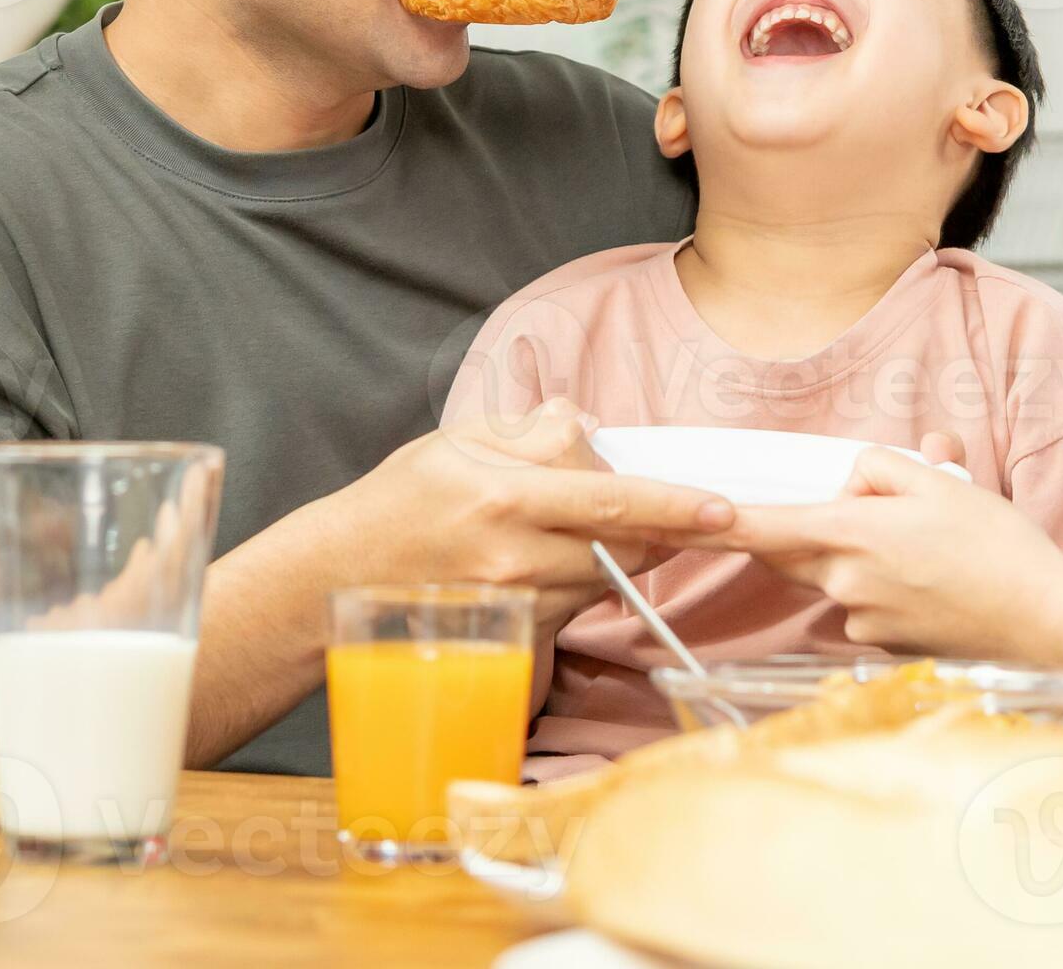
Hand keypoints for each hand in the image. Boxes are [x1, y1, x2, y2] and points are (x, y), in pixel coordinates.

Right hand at [344, 399, 734, 629]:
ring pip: (605, 578)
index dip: (675, 508)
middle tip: (672, 510)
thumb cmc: (399, 502)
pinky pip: (576, 606)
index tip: (724, 511)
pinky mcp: (516, 636)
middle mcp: (517, 559)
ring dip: (614, 552)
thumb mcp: (458, 441)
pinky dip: (581, 581)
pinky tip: (544, 562)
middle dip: (659, 529)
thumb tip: (587, 426)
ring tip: (564, 528)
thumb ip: (531, 431)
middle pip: (624, 548)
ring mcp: (517, 606)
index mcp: (507, 499)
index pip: (613, 504)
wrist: (339, 578)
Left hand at [696, 445, 1062, 662]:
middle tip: (876, 514)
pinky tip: (936, 586)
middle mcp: (844, 583)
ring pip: (836, 578)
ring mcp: (862, 622)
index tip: (680, 517)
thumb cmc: (998, 550)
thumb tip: (857, 481)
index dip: (718, 522)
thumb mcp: (943, 482)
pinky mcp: (883, 648)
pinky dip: (886, 592)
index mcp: (850, 534)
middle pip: (794, 553)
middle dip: (810, 529)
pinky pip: (864, 608)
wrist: (1045, 626)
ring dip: (860, 560)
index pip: (763, 526)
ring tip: (931, 552)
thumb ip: (884, 469)